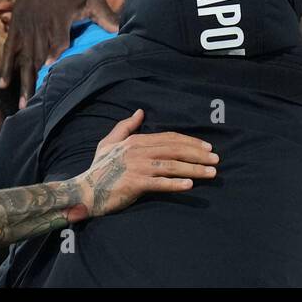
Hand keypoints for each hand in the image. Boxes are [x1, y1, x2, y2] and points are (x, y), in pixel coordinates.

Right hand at [0, 0, 119, 104]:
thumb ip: (107, 17)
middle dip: (35, 82)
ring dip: (22, 81)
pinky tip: (4, 84)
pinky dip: (6, 66)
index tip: (50, 78)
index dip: (53, 60)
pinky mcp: (17, 22)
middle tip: (33, 107)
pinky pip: (9, 48)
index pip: (56, 44)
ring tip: (20, 105)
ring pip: (22, 58)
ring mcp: (26, 24)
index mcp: (59, 18)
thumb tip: (124, 33)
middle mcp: (40, 23)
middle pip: (36, 57)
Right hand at [67, 109, 218, 220]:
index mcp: (136, 141)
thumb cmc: (99, 168)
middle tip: (216, 160)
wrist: (84, 190)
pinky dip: (175, 184)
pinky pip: (159, 183)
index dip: (190, 142)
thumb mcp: (109, 142)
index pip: (169, 138)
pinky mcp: (134, 183)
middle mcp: (138, 151)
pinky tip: (190, 185)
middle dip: (198, 154)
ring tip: (211, 173)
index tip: (207, 147)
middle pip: (175, 150)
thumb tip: (140, 111)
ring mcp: (137, 167)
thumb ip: (126, 126)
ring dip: (194, 169)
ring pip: (171, 165)